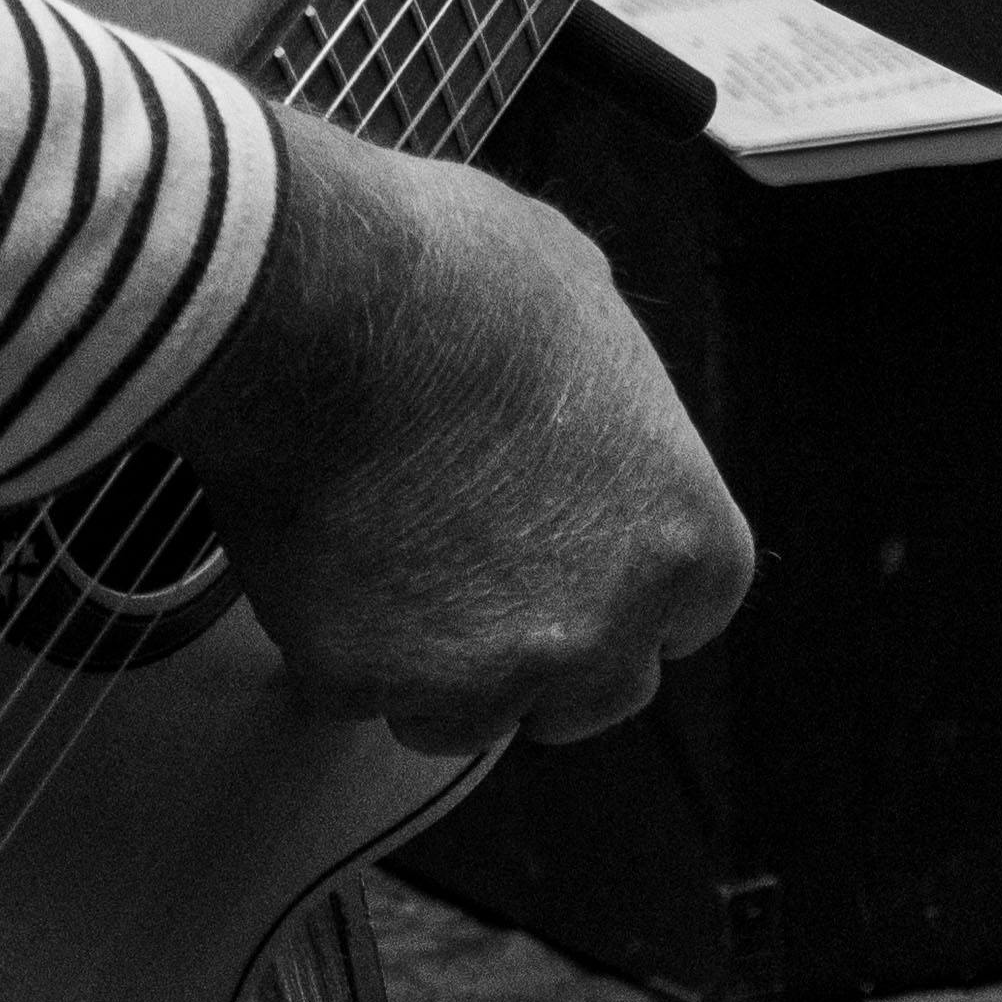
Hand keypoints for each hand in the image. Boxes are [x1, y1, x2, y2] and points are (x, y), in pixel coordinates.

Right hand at [159, 109, 752, 754]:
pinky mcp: (367, 684)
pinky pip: (348, 694)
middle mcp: (605, 632)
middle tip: (477, 582)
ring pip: (466, 721)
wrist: (328, 309)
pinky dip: (330, 648)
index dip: (627, 586)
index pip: (690, 615)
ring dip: (430, 669)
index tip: (577, 561)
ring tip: (381, 565)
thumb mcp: (588, 302)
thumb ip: (608, 392)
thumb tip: (579, 383)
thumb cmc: (468, 280)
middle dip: (544, 655)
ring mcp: (485, 675)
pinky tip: (312, 562)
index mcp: (689, 542)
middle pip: (594, 694)